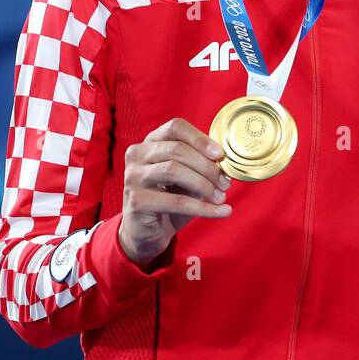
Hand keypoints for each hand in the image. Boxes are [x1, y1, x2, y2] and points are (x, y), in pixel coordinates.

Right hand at [119, 118, 232, 267]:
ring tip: (221, 196)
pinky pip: (176, 201)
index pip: (175, 127)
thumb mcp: (187, 178)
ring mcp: (133, 177)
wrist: (148, 232)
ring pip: (174, 170)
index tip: (221, 155)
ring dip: (204, 184)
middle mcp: (137, 155)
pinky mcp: (136, 201)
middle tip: (225, 183)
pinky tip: (222, 211)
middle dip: (207, 166)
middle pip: (177, 149)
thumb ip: (199, 165)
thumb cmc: (170, 199)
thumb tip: (223, 161)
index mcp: (150, 142)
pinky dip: (203, 208)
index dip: (200, 139)